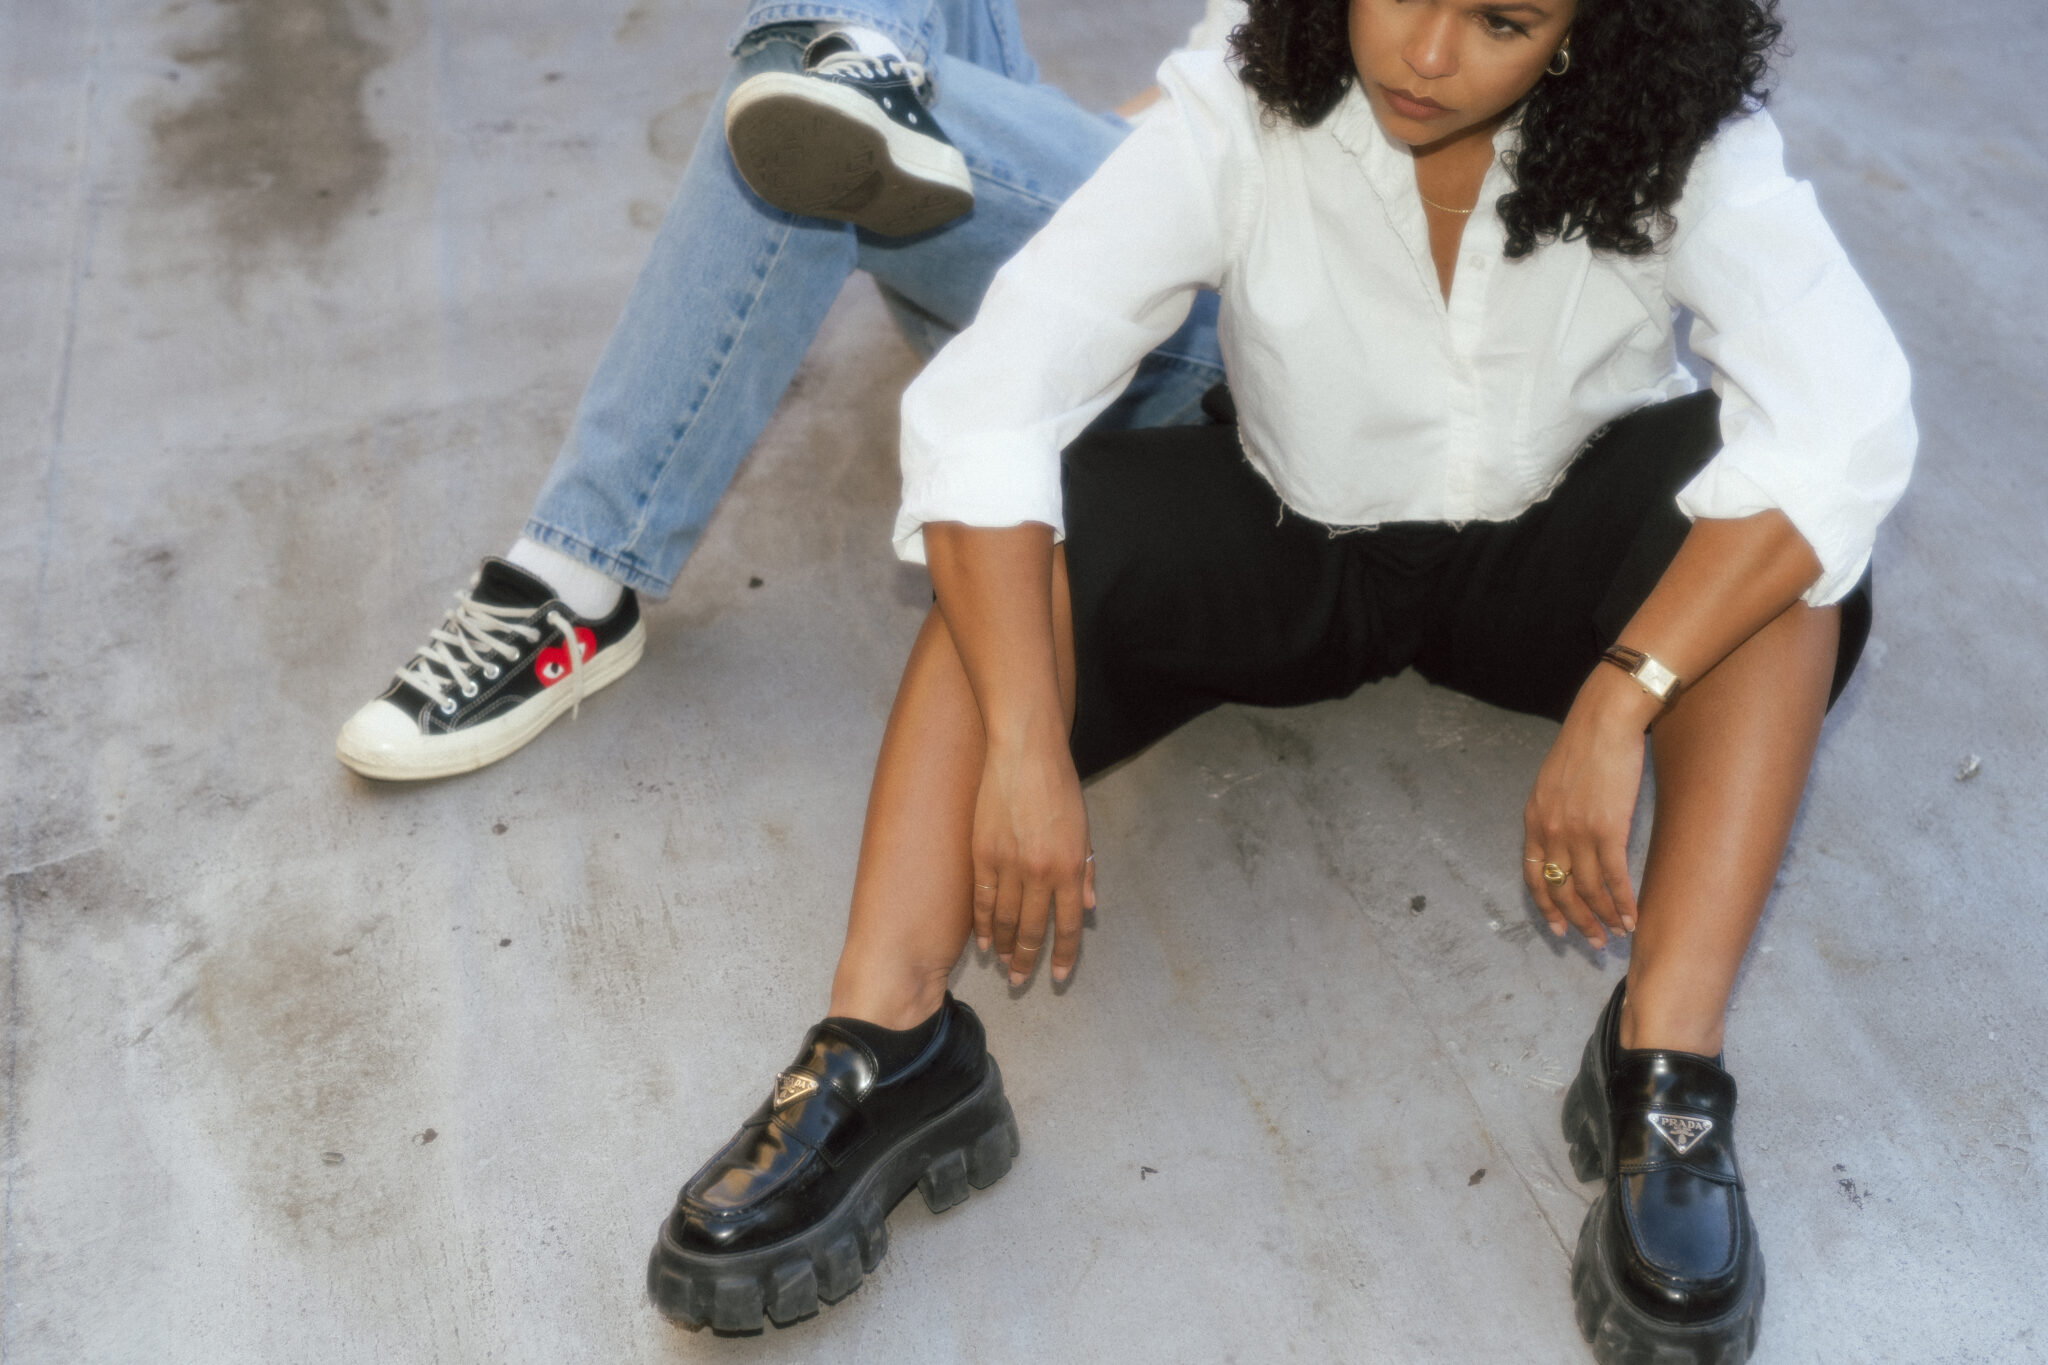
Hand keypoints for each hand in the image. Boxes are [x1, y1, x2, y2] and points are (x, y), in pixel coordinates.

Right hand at [970, 717, 1095, 985]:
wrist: (1025, 754)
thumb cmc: (1059, 788)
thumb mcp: (1084, 829)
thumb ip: (1085, 871)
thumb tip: (1088, 907)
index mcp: (1069, 868)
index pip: (1067, 925)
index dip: (1063, 955)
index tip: (1058, 976)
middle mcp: (1040, 873)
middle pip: (1030, 929)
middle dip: (1027, 959)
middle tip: (1020, 980)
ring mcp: (1008, 865)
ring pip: (1002, 920)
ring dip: (1002, 946)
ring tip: (1002, 963)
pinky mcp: (982, 854)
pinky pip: (980, 900)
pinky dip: (981, 924)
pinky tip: (982, 940)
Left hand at [1522, 667, 1660, 947]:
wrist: (1606, 721)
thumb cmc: (1586, 746)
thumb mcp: (1553, 782)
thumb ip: (1554, 812)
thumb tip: (1564, 837)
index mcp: (1534, 819)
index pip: (1533, 875)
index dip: (1546, 905)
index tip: (1557, 926)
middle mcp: (1551, 831)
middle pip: (1560, 889)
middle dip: (1576, 920)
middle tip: (1590, 942)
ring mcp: (1578, 833)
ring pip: (1588, 891)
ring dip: (1602, 918)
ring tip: (1614, 935)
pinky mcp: (1608, 830)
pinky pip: (1614, 879)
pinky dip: (1623, 904)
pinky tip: (1632, 919)